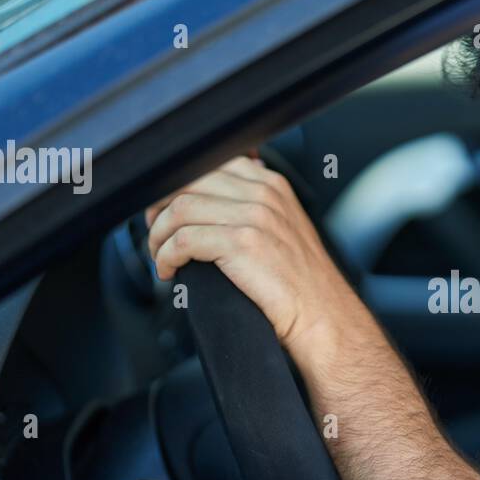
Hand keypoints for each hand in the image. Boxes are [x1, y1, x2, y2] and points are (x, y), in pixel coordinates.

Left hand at [144, 156, 358, 361]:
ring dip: (158, 235)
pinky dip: (165, 256)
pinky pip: (183, 240)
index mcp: (271, 184)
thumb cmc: (301, 282)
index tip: (165, 210)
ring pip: (179, 208)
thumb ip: (254, 205)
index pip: (208, 165)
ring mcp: (253, 216)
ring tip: (160, 255)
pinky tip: (169, 270)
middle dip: (161, 207)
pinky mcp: (241, 243)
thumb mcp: (283, 228)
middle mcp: (263, 193)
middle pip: (189, 181)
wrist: (322, 315)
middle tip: (156, 233)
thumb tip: (211, 200)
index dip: (176, 187)